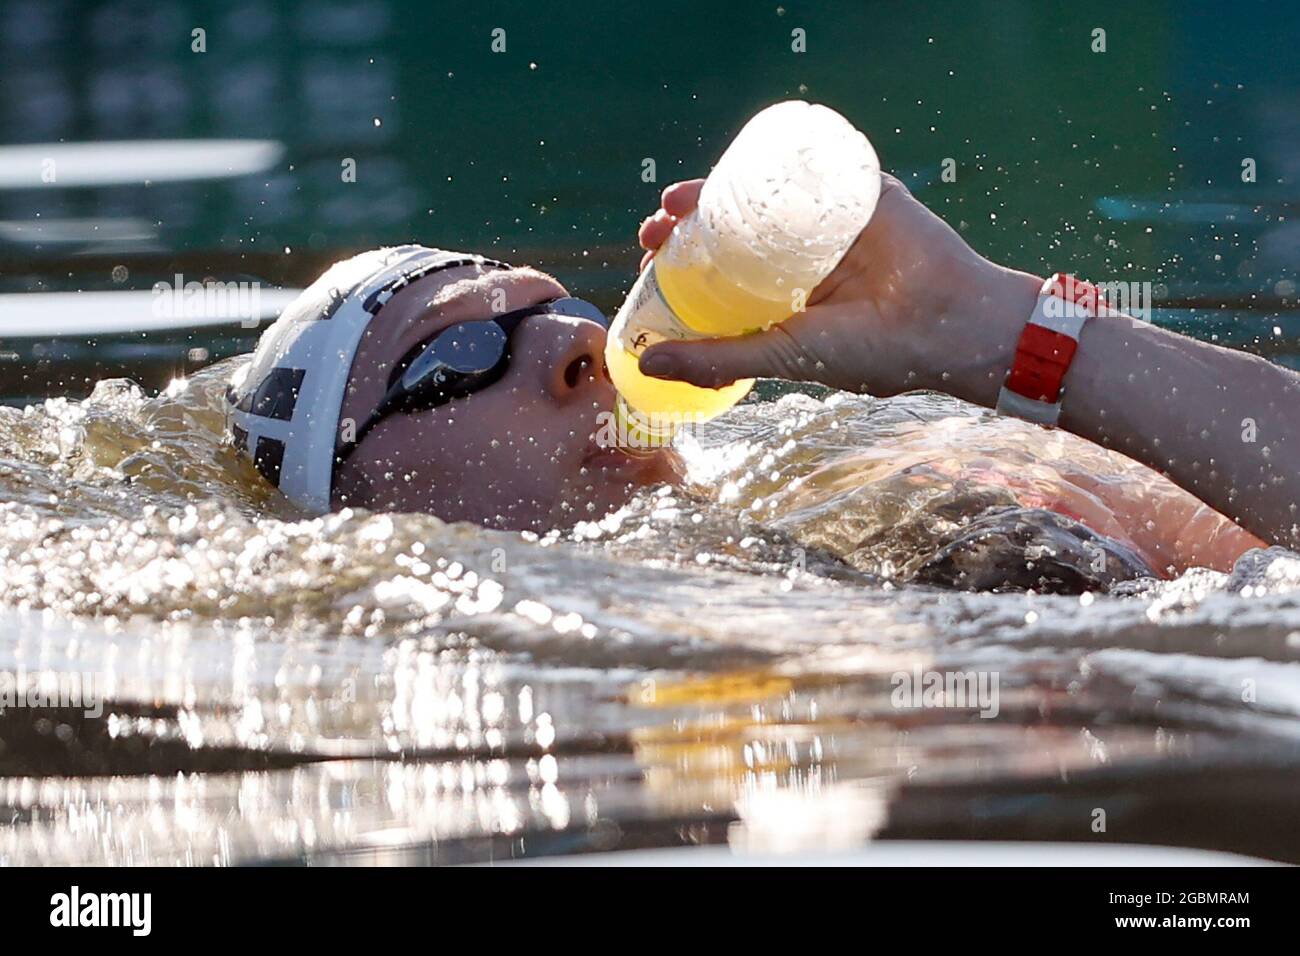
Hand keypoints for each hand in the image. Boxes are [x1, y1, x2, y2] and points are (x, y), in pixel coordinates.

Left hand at [636, 175, 1039, 403]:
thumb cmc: (870, 354)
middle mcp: (798, 259)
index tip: (645, 264)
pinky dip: (770, 163)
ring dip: (711, 194)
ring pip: (759, 199)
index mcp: (781, 299)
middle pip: (729, 232)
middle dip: (683, 228)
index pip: (717, 275)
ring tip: (673, 203)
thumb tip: (644, 363)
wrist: (947, 324)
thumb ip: (716, 358)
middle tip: (651, 230)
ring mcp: (826, 224)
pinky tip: (732, 170)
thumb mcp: (780, 356)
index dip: (678, 268)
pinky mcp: (856, 192)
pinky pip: (811, 169)